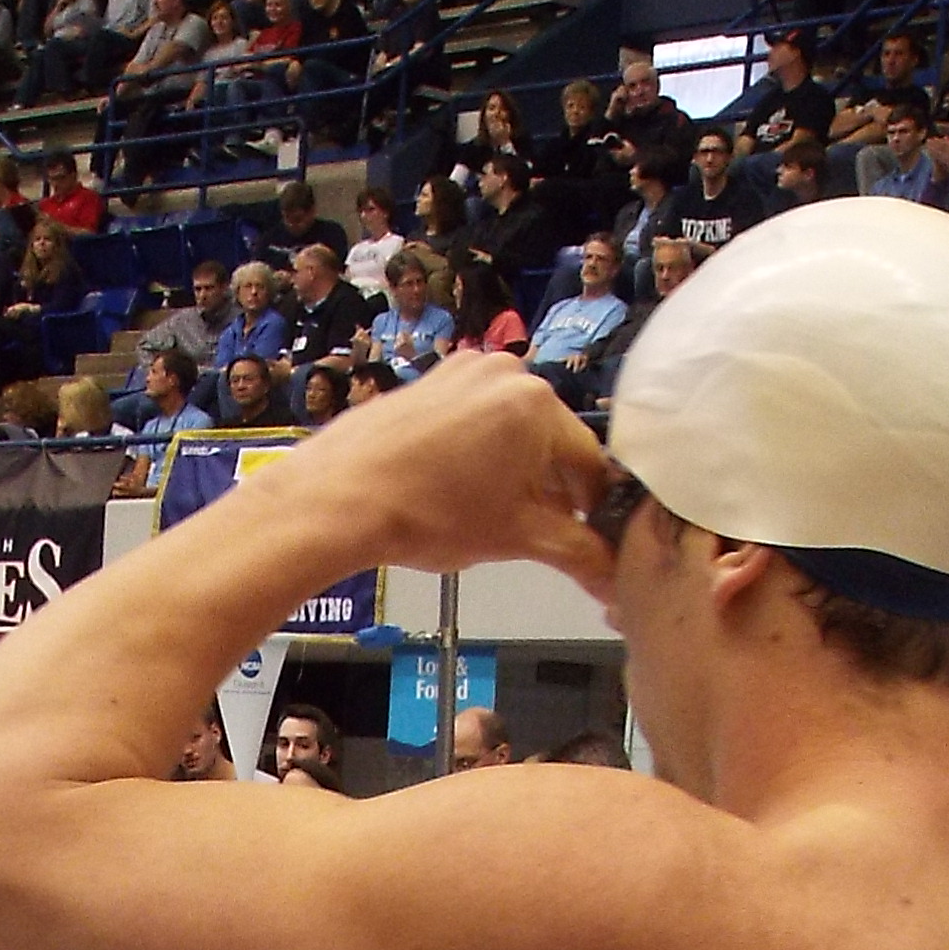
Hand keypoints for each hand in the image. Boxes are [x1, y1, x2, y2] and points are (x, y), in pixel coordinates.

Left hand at [252, 351, 615, 592]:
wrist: (337, 499)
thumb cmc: (420, 512)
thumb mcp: (515, 537)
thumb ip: (577, 553)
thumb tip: (612, 576)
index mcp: (539, 405)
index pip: (591, 463)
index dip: (593, 511)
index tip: (590, 538)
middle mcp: (507, 375)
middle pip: (554, 443)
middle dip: (551, 490)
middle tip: (535, 534)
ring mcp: (465, 373)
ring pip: (515, 431)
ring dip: (517, 473)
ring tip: (491, 515)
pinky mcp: (434, 382)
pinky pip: (478, 418)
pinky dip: (483, 453)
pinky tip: (462, 490)